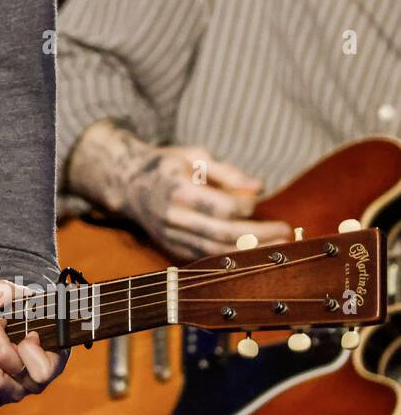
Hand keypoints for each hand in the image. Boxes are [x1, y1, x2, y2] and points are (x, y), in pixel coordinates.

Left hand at [0, 281, 69, 414]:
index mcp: (52, 363)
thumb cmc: (25, 312)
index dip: (29, 347)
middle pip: (8, 369)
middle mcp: (33, 384)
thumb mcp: (22, 296)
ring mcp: (13, 393)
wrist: (17, 327)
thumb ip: (7, 292)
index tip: (28, 330)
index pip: (41, 370)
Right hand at [122, 144, 290, 259]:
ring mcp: (170, 236)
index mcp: (178, 191)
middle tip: (285, 231)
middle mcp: (173, 217)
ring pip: (216, 252)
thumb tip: (259, 187)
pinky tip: (251, 252)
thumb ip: (227, 172)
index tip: (260, 199)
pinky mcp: (171, 247)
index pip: (223, 208)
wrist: (129, 184)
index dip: (248, 206)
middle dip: (259, 235)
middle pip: (223, 234)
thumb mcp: (195, 156)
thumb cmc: (167, 165)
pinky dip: (230, 257)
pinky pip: (205, 257)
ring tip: (275, 246)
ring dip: (250, 252)